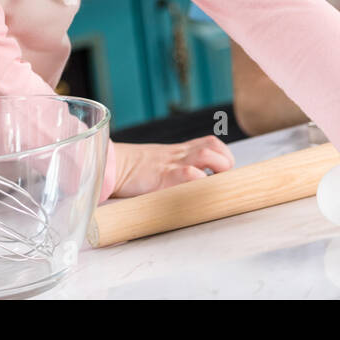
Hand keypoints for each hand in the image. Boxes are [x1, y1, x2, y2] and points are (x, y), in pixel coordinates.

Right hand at [109, 136, 234, 197]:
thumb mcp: (160, 166)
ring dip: (216, 168)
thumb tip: (197, 196)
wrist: (113, 166)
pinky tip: (197, 193)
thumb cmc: (135, 171)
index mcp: (180, 151)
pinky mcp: (163, 177)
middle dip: (225, 161)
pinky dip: (197, 182)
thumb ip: (177, 174)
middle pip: (212, 146)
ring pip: (205, 155)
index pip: (210, 143)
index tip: (225, 171)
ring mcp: (172, 164)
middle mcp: (179, 154)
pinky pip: (187, 174)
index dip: (224, 154)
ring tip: (214, 185)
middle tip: (222, 179)